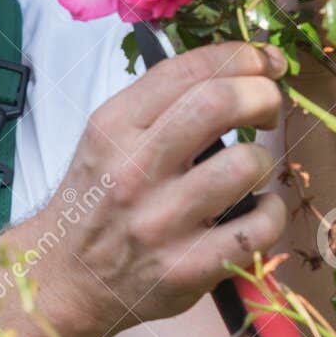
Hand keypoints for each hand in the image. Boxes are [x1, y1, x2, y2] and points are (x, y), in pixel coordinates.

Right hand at [35, 41, 288, 336]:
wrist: (64, 280)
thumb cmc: (96, 202)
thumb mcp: (106, 139)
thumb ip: (159, 105)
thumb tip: (241, 71)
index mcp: (113, 127)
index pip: (187, 70)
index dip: (240, 56)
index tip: (264, 63)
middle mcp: (133, 169)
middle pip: (220, 102)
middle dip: (262, 95)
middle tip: (267, 109)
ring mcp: (160, 222)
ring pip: (246, 163)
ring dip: (265, 159)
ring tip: (251, 168)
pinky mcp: (186, 268)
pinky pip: (258, 227)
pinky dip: (271, 212)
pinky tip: (257, 211)